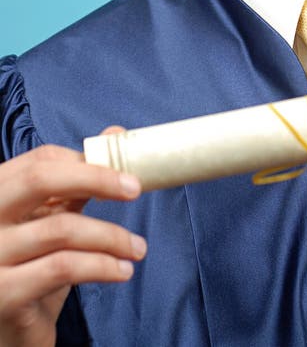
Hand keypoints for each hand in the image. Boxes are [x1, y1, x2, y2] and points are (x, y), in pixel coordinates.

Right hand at [0, 136, 144, 346]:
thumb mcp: (50, 220)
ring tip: (137, 248)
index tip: (125, 172)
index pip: (39, 161)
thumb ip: (77, 181)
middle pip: (41, 178)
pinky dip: (101, 265)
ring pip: (60, 228)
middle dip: (96, 178)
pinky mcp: (2, 293)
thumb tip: (116, 134)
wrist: (9, 334)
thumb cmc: (31, 268)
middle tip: (135, 189)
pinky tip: (122, 271)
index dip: (86, 162)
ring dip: (111, 236)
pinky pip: (61, 267)